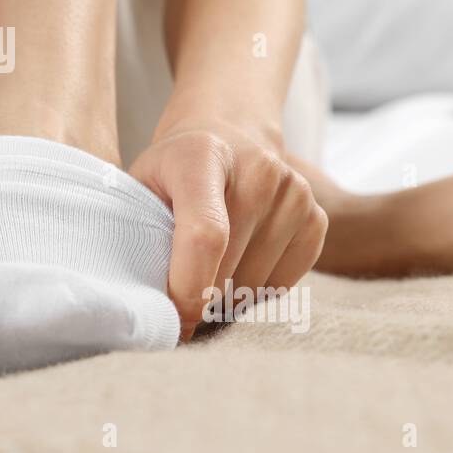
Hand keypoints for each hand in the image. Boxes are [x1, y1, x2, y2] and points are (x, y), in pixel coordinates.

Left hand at [129, 117, 326, 340]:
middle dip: (200, 296)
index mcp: (203, 155)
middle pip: (229, 268)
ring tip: (207, 273)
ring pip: (255, 284)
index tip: (174, 317)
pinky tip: (236, 267)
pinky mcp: (316, 217)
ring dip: (226, 297)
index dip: (188, 288)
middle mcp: (259, 169)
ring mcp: (294, 192)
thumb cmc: (174, 171)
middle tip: (182, 290)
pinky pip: (281, 285)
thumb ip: (136, 233)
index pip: (205, 236)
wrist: (228, 136)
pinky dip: (255, 291)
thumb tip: (143, 304)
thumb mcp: (141, 185)